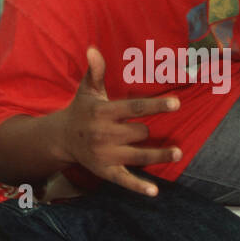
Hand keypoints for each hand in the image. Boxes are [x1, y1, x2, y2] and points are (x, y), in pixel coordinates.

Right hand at [56, 46, 180, 196]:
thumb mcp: (87, 90)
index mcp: (103, 113)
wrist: (61, 139)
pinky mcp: (105, 171)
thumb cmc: (81, 110)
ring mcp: (105, 155)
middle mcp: (104, 135)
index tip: (177, 103)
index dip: (157, 105)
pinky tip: (155, 191)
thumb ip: (96, 71)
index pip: (135, 108)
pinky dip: (139, 187)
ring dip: (159, 155)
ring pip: (139, 155)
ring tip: (178, 152)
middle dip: (145, 131)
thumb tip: (93, 49)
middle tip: (143, 130)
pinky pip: (125, 180)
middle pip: (139, 132)